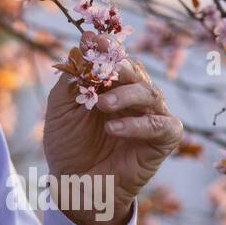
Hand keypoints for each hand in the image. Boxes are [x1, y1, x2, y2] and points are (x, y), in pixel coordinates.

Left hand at [42, 40, 182, 224]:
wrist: (74, 184)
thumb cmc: (68, 144)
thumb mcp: (62, 106)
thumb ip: (73, 77)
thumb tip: (83, 42)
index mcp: (110, 84)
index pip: (114, 57)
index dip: (105, 47)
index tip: (91, 39)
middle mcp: (134, 95)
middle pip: (135, 70)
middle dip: (118, 67)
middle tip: (101, 70)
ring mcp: (151, 116)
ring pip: (150, 93)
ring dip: (125, 95)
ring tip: (100, 105)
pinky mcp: (163, 140)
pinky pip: (160, 125)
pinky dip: (138, 125)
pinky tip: (113, 129)